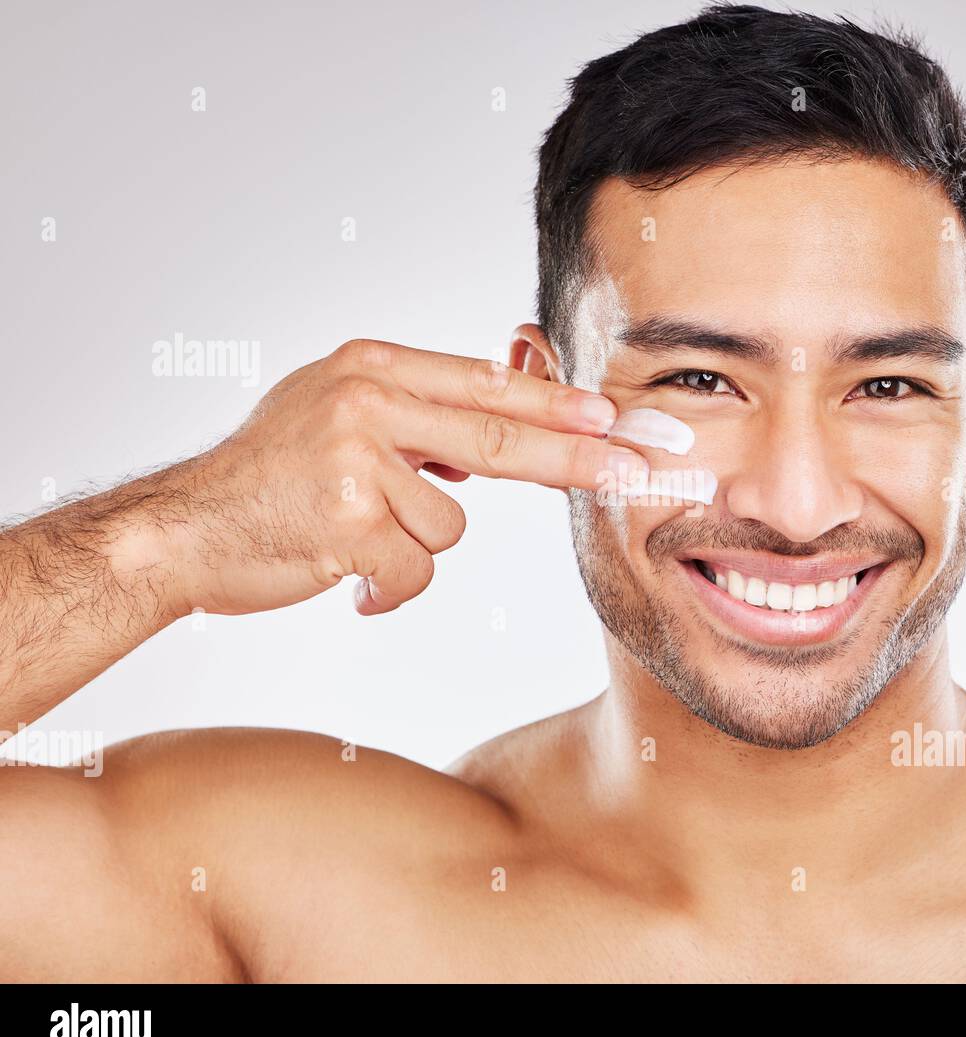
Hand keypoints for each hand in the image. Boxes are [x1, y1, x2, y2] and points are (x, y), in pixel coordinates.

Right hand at [161, 338, 645, 615]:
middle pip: (497, 438)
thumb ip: (413, 413)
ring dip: (411, 547)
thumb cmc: (267, 478)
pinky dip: (384, 589)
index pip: (484, 387)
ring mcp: (354, 461)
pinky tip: (340, 573)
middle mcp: (365, 402)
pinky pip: (412, 572)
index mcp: (371, 368)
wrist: (181, 529)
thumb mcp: (334, 411)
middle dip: (574, 460)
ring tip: (350, 536)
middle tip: (634, 469)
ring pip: (448, 526)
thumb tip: (497, 434)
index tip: (613, 419)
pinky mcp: (345, 523)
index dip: (556, 407)